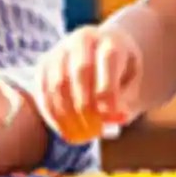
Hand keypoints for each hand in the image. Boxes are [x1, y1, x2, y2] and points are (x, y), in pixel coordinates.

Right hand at [38, 25, 143, 143]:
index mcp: (110, 40)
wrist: (101, 51)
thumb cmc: (120, 72)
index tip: (113, 118)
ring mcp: (60, 50)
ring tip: (79, 136)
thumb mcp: (131, 83)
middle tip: (94, 132)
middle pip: (81, 72)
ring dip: (68, 114)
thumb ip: (126, 100)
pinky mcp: (44, 63)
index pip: (108, 61)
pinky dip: (52, 114)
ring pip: (58, 83)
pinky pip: (43, 90)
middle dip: (87, 106)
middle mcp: (83, 39)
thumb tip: (118, 119)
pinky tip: (63, 130)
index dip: (109, 92)